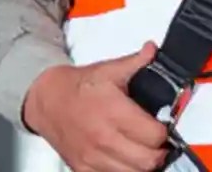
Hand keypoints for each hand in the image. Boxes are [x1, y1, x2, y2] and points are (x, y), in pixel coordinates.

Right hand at [23, 41, 169, 171]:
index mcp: (113, 112)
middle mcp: (103, 138)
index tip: (164, 126)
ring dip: (143, 164)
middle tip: (157, 141)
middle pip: (148, 161)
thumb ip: (136, 62)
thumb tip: (153, 50)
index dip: (165, 131)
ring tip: (143, 150)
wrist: (46, 101)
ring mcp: (92, 157)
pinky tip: (125, 158)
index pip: (154, 135)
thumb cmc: (78, 87)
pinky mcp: (83, 168)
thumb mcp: (108, 70)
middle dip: (159, 151)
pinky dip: (124, 171)